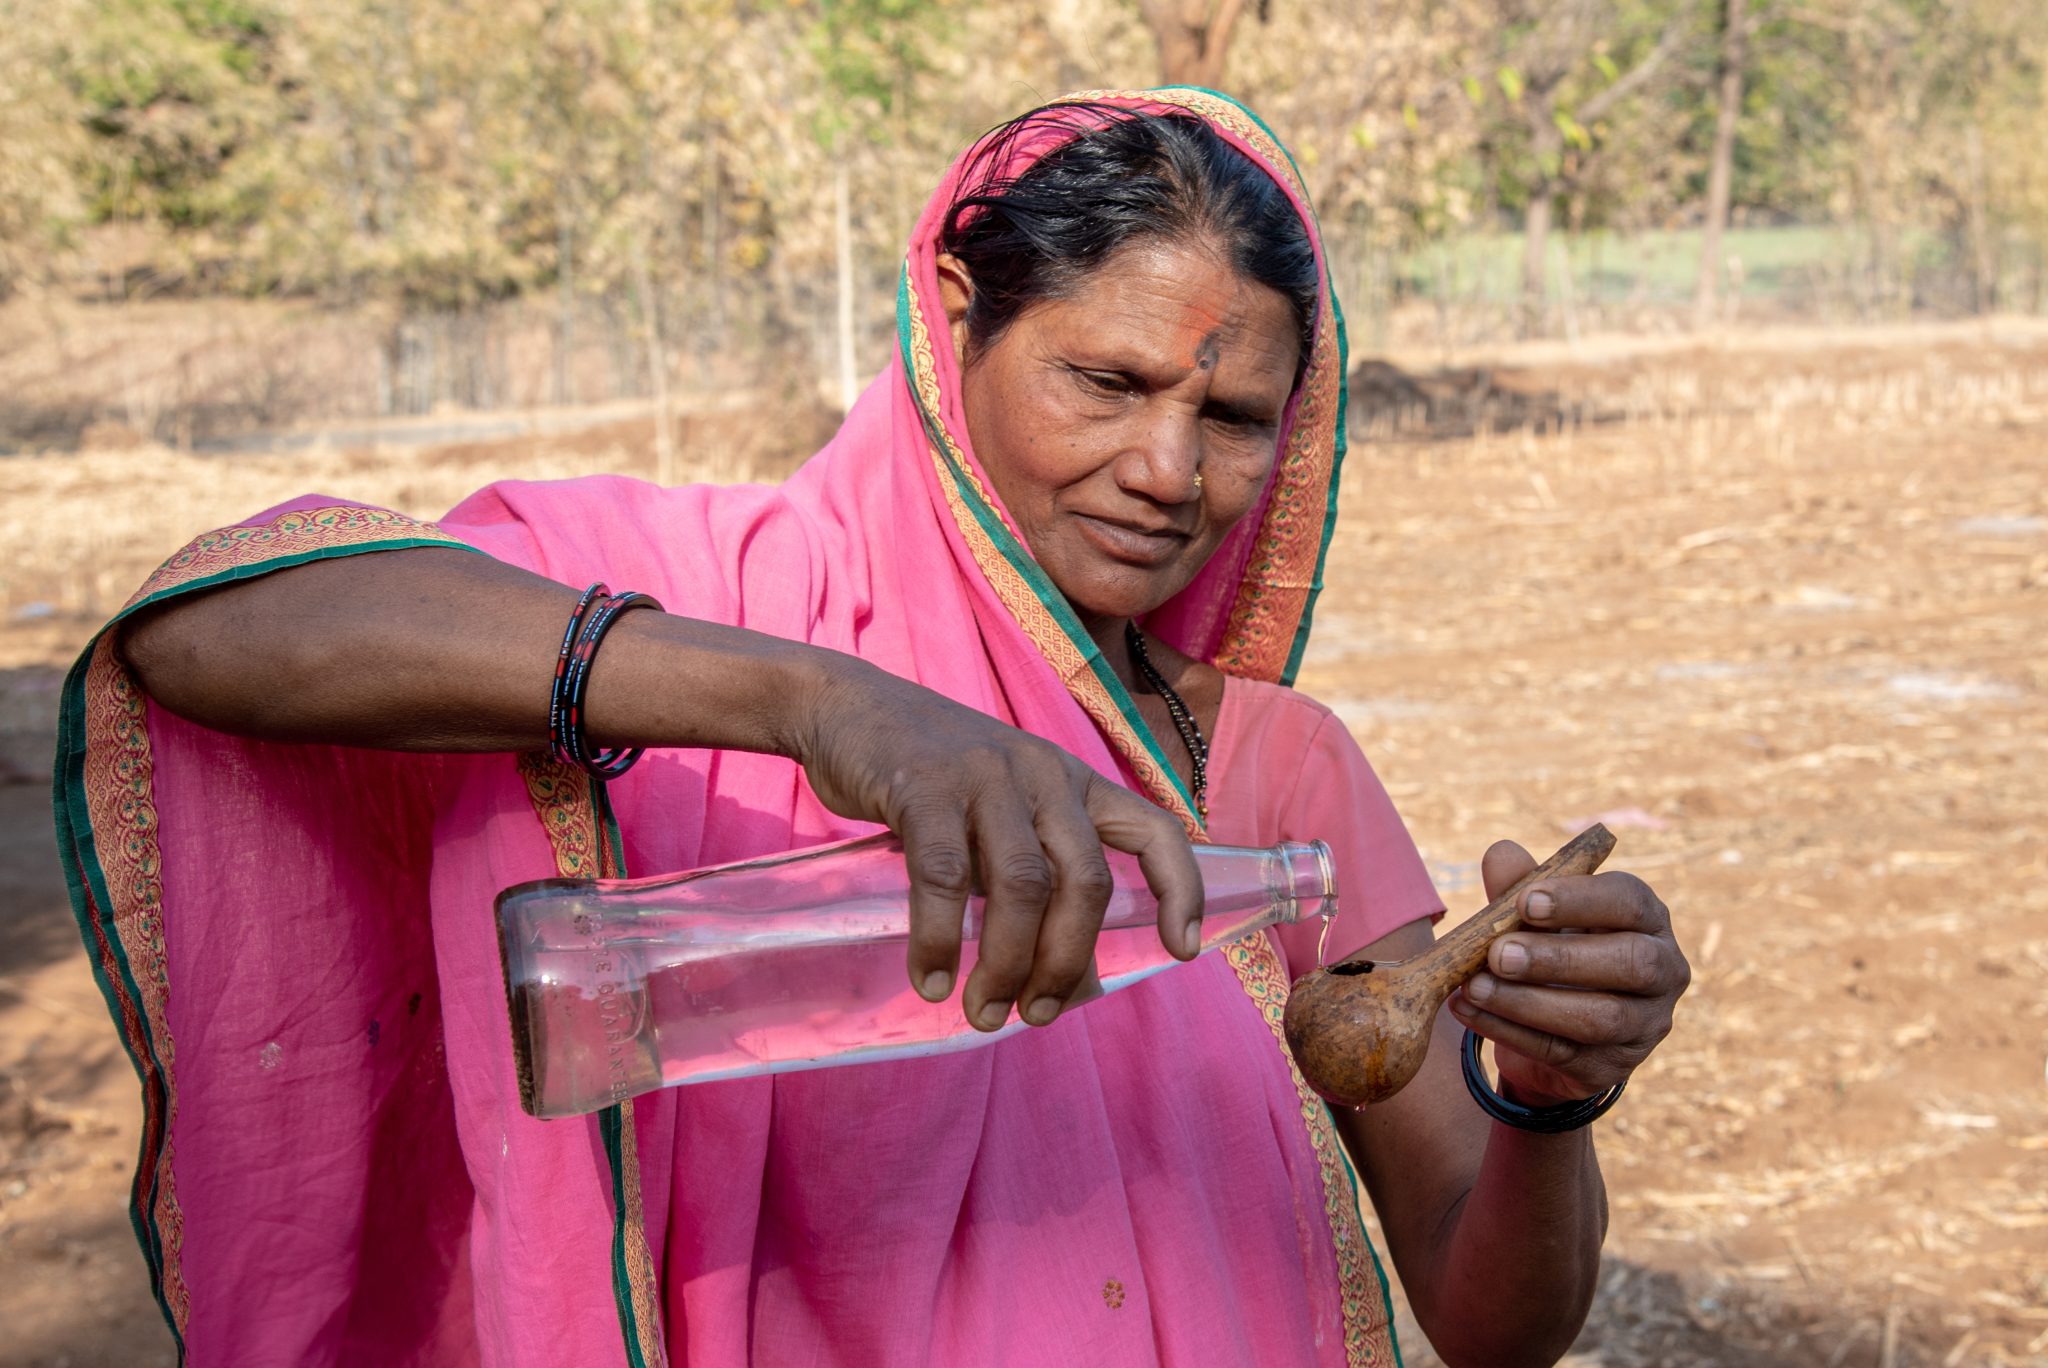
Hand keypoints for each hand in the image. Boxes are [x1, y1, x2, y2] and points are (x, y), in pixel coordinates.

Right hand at [792, 654, 1202, 1033]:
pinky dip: (940, 939)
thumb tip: (1054, 972)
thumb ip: (1032, 865)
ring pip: (1022, 885)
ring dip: (1007, 963)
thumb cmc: (930, 777)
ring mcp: (986, 776)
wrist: (847, 708)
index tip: (1181, 952)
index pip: (1154, 830)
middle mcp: (1043, 773)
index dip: (1179, 891)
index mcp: (1073, 782)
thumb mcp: (1002, 806)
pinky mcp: (925, 786)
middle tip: (1035, 1013)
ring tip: (982, 1012)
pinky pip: (944, 877)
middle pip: (1084, 881)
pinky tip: (931, 979)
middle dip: (1066, 961)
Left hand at [1448, 840, 1689, 1104]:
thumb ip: (1520, 884)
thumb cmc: (1550, 946)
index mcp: (1647, 920)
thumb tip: (1500, 853)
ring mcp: (1644, 1025)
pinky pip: (1564, 1053)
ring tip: (1473, 986)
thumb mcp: (1535, 915)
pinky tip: (1468, 1010)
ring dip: (1529, 1002)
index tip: (1524, 902)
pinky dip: (1509, 1031)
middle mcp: (1663, 971)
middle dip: (1559, 957)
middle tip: (1498, 953)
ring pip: (1599, 1018)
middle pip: (1630, 963)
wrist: (1552, 1024)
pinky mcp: (1611, 1068)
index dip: (1580, 900)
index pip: (1630, 902)